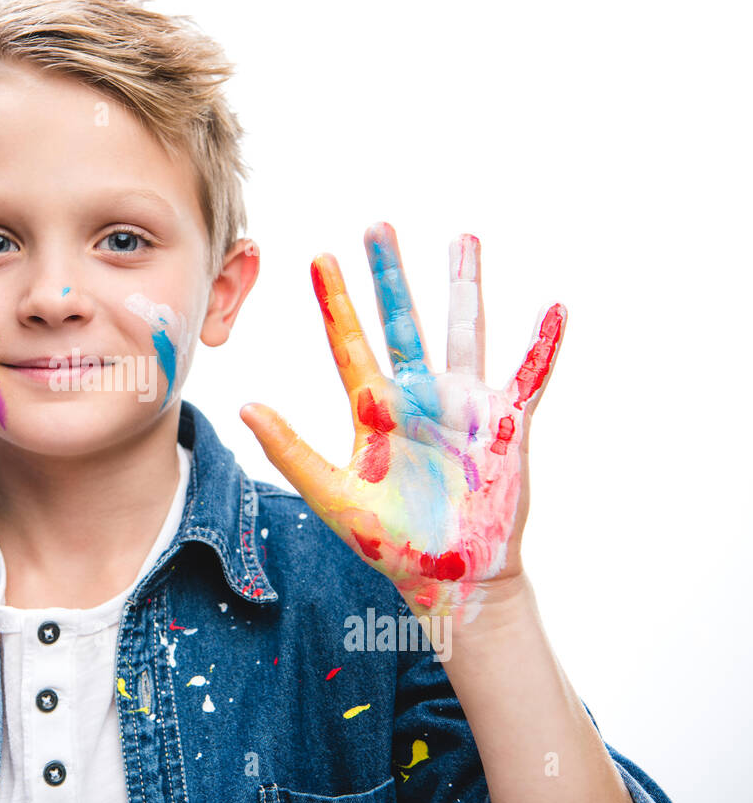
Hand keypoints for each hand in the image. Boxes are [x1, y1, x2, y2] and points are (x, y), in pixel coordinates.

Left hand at [241, 223, 564, 621]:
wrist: (450, 576)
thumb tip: (245, 405)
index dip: (335, 302)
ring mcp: (463, 407)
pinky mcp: (505, 425)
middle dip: (390, 275)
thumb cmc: (392, 542)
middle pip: (402, 322)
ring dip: (464, 287)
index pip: (349, 344)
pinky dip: (544, 347)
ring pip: (463, 331)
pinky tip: (556, 311)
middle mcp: (418, 398)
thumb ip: (292, 451)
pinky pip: (530, 376)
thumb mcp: (335, 496)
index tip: (319, 258)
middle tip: (377, 226)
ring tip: (464, 238)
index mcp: (376, 411)